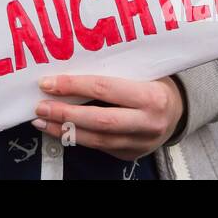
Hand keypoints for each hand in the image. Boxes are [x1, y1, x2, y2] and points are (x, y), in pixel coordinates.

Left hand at [31, 74, 184, 160]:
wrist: (177, 111)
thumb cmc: (154, 82)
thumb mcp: (143, 70)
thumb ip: (114, 69)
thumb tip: (69, 63)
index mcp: (152, 96)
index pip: (105, 89)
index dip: (74, 86)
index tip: (48, 83)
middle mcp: (148, 122)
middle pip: (99, 120)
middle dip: (65, 113)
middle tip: (40, 106)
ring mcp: (140, 143)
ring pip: (96, 139)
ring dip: (64, 130)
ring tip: (41, 119)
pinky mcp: (131, 155)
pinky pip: (99, 146)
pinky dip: (76, 137)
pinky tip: (58, 129)